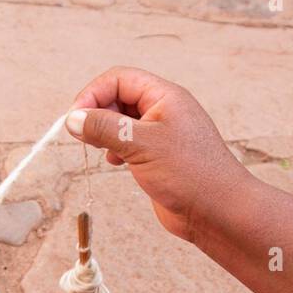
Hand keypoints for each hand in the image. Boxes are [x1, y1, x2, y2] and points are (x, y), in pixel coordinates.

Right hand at [66, 67, 252, 243]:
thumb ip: (104, 128)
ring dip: (105, 132)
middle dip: (97, 113)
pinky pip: (130, 143)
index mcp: (164, 96)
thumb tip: (73, 118)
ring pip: (122, 122)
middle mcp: (163, 110)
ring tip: (102, 150)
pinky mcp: (159, 157)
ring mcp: (162, 134)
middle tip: (84, 136)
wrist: (218, 212)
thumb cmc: (190, 174)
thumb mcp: (141, 145)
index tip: (75, 118)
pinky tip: (115, 162)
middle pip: (119, 97)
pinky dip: (116, 149)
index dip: (93, 94)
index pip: (119, 79)